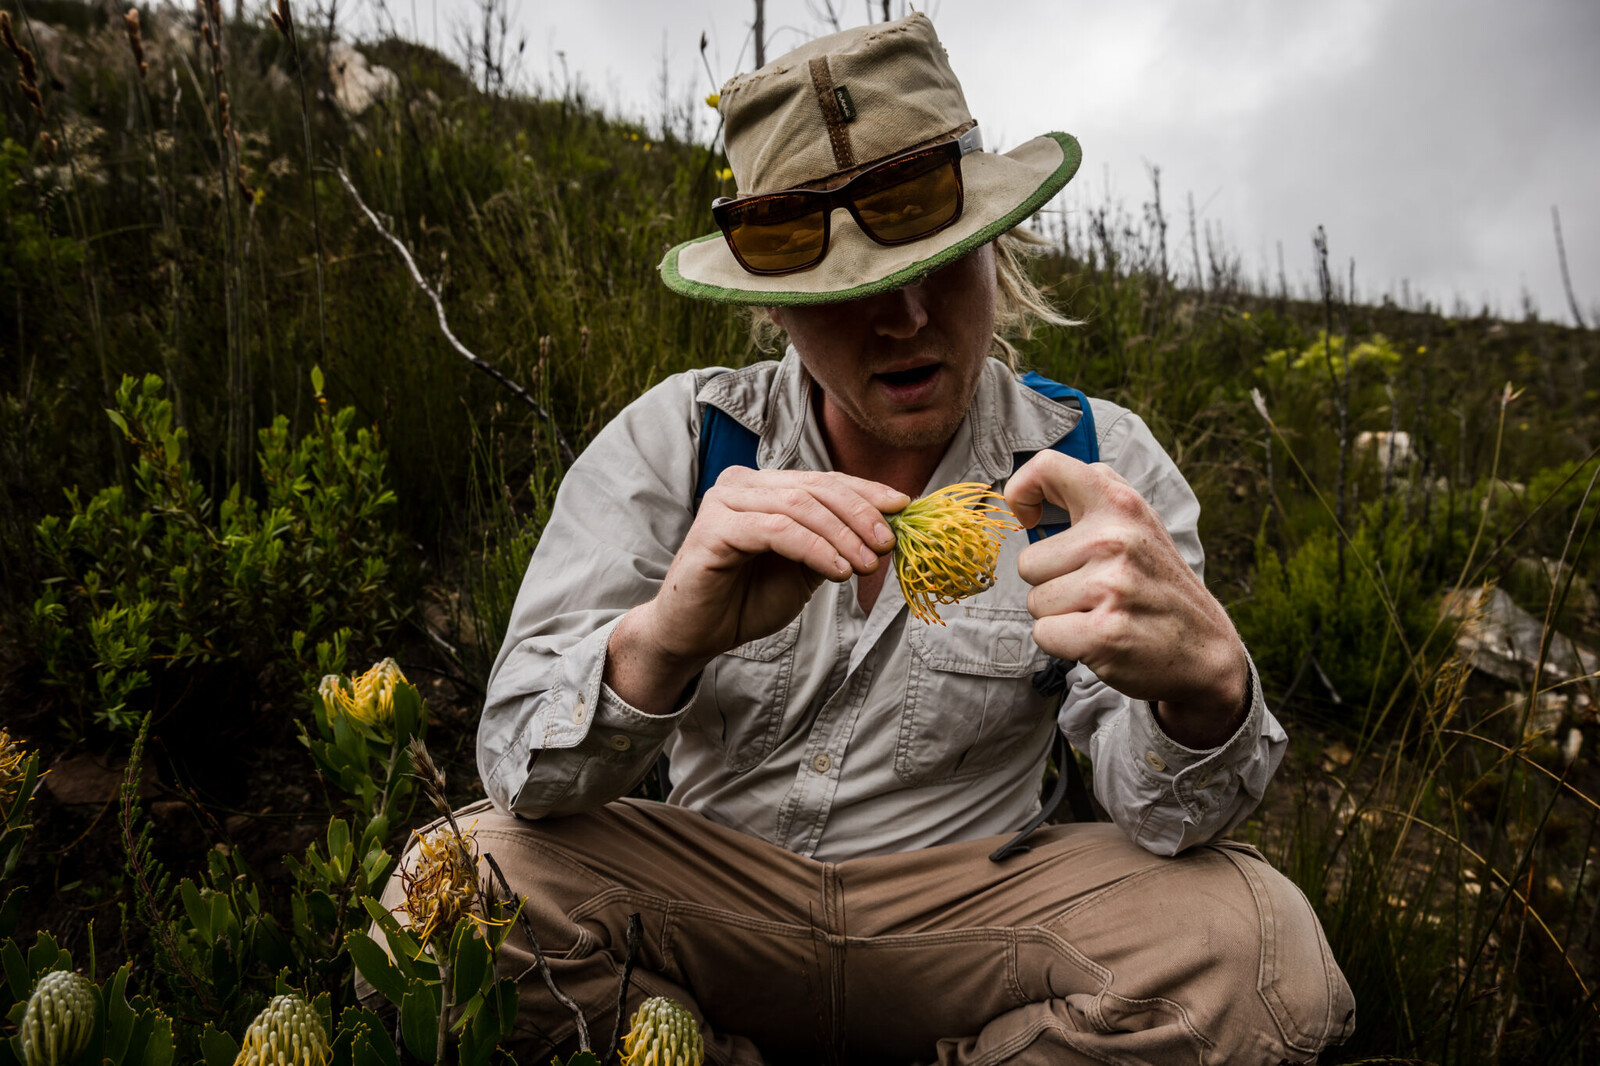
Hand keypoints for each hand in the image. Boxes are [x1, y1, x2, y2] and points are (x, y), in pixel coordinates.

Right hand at [607, 468, 906, 713]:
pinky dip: (815, 549)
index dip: (867, 492)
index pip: (824, 480)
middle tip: (887, 546)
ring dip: (842, 536)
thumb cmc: (745, 599)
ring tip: (866, 565)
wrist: (695, 634)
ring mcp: (724, 502)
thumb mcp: (804, 568)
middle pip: (816, 488)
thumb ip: (835, 542)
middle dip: (860, 516)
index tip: (903, 509)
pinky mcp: (714, 529)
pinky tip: (838, 572)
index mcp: (763, 485)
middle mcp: (741, 483)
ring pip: (800, 506)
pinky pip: (777, 531)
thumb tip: (888, 525)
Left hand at [1005, 451, 1247, 748]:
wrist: (1206, 650)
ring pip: (1035, 602)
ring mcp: (1111, 585)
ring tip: (1102, 613)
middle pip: (1028, 562)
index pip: (1048, 466)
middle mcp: (1115, 539)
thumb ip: (1097, 498)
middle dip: (1051, 584)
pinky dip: (1063, 644)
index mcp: (1121, 504)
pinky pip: (1043, 634)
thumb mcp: (1140, 525)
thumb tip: (1035, 485)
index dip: (1022, 490)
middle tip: (1097, 593)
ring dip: (1060, 615)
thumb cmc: (1158, 587)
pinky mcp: (1104, 632)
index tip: (1027, 516)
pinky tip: (1100, 639)